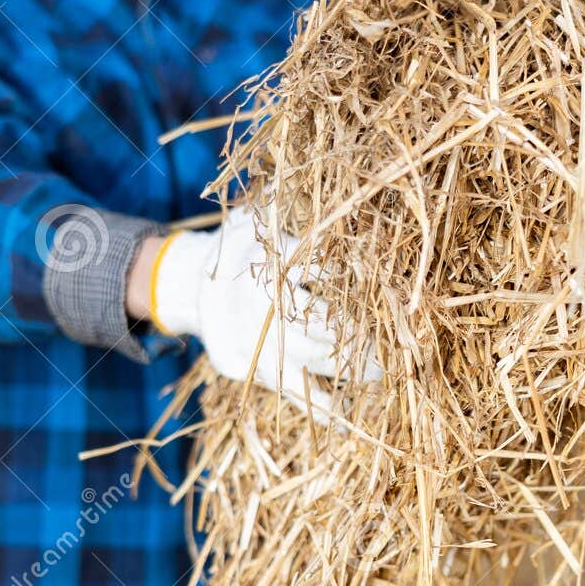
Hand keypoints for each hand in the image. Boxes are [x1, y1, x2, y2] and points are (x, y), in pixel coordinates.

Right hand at [139, 206, 381, 410]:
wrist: (187, 286)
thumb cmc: (238, 246)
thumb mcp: (254, 219)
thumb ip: (283, 204)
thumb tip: (318, 164)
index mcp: (271, 264)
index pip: (319, 271)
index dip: (353, 281)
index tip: (384, 291)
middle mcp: (265, 305)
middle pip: (323, 321)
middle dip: (361, 331)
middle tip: (397, 338)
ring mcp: (259, 341)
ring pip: (315, 359)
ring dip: (354, 367)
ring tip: (387, 370)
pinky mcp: (253, 369)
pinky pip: (293, 394)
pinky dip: (322, 409)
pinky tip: (349, 421)